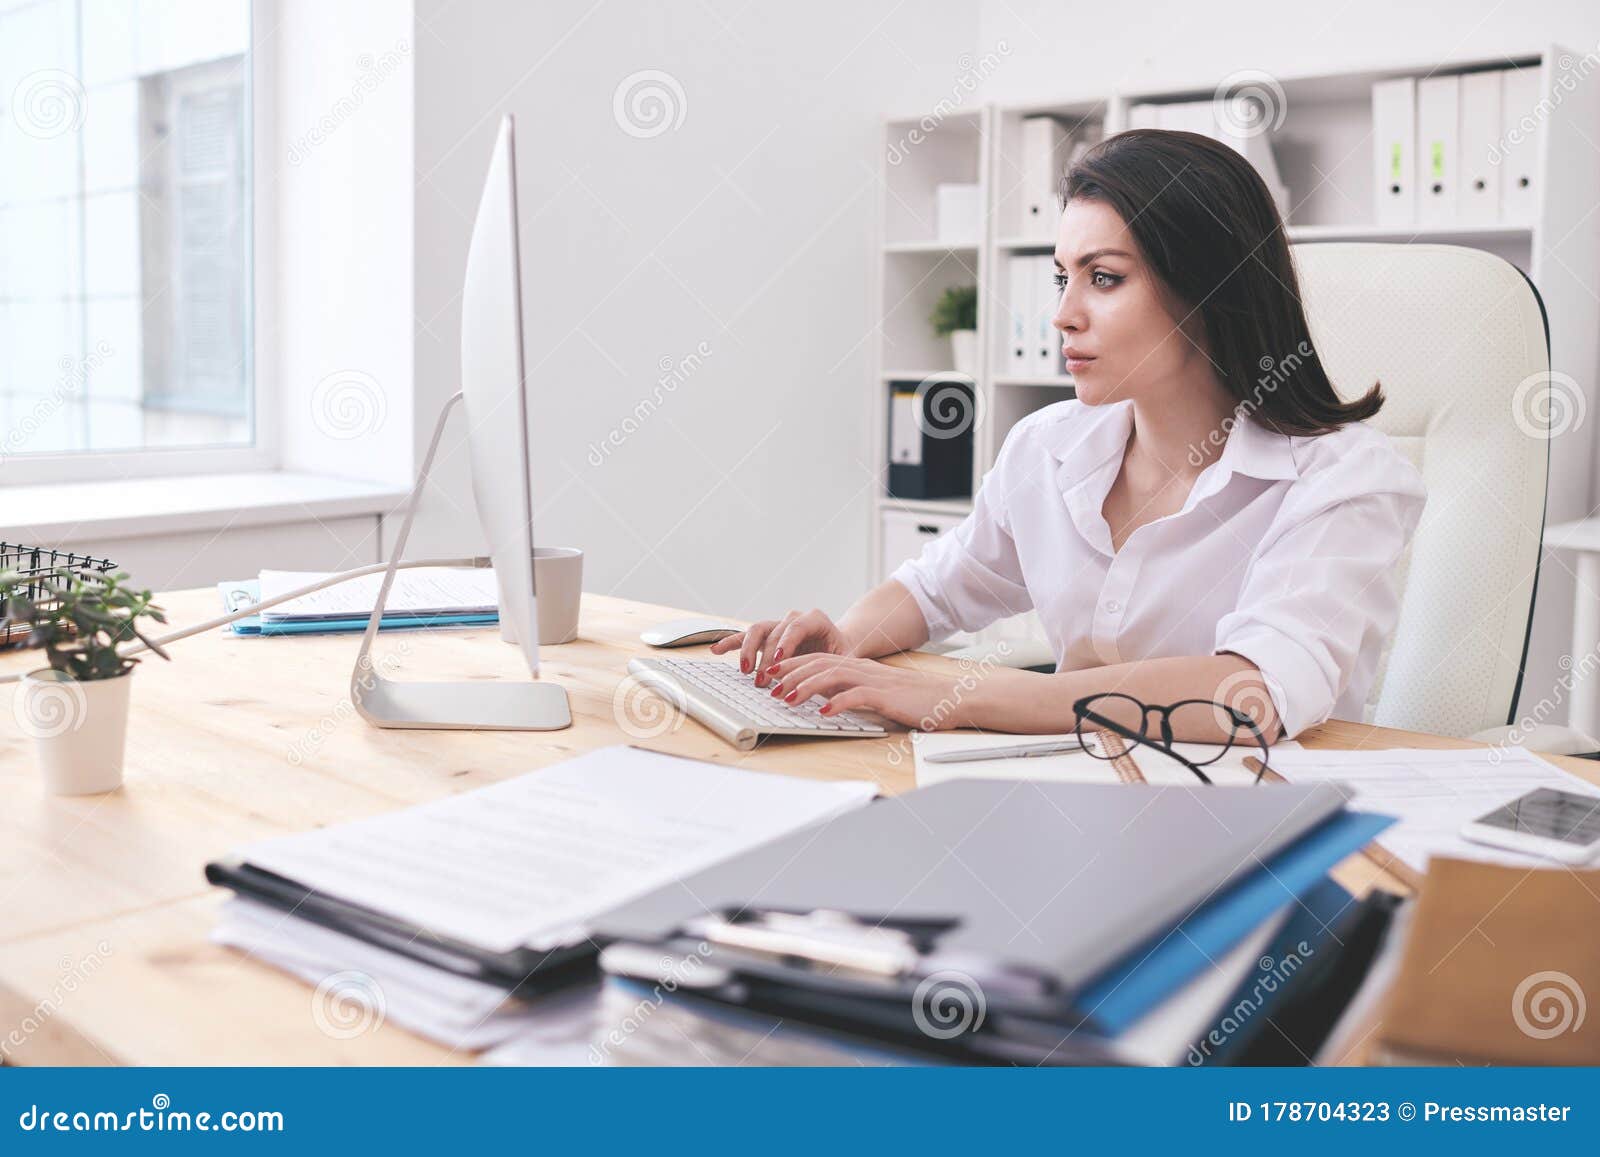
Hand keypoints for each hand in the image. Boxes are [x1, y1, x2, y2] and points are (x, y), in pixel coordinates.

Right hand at [709, 608, 850, 686]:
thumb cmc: (841, 656)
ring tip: (745, 670)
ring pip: (757, 630)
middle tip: (762, 679)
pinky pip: (745, 636)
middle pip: (774, 631)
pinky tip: (716, 650)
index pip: (797, 626)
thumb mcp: (844, 661)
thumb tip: (823, 685)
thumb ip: (834, 668)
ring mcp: (778, 625)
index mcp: (816, 619)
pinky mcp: (766, 635)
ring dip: (748, 650)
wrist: (837, 647)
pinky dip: (731, 642)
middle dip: (766, 656)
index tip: (779, 661)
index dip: (786, 643)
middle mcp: (794, 618)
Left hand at [762, 653, 967, 728]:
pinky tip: (822, 712)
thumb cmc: (914, 700)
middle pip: (820, 662)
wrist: (949, 698)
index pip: (819, 659)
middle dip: (791, 673)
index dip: (793, 664)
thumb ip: (852, 693)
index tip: (773, 674)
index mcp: (860, 667)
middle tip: (770, 685)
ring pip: (832, 675)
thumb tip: (823, 701)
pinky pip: (857, 695)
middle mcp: (864, 669)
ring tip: (787, 698)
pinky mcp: (886, 696)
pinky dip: (837, 703)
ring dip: (806, 686)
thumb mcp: (877, 693)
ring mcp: (875, 681)